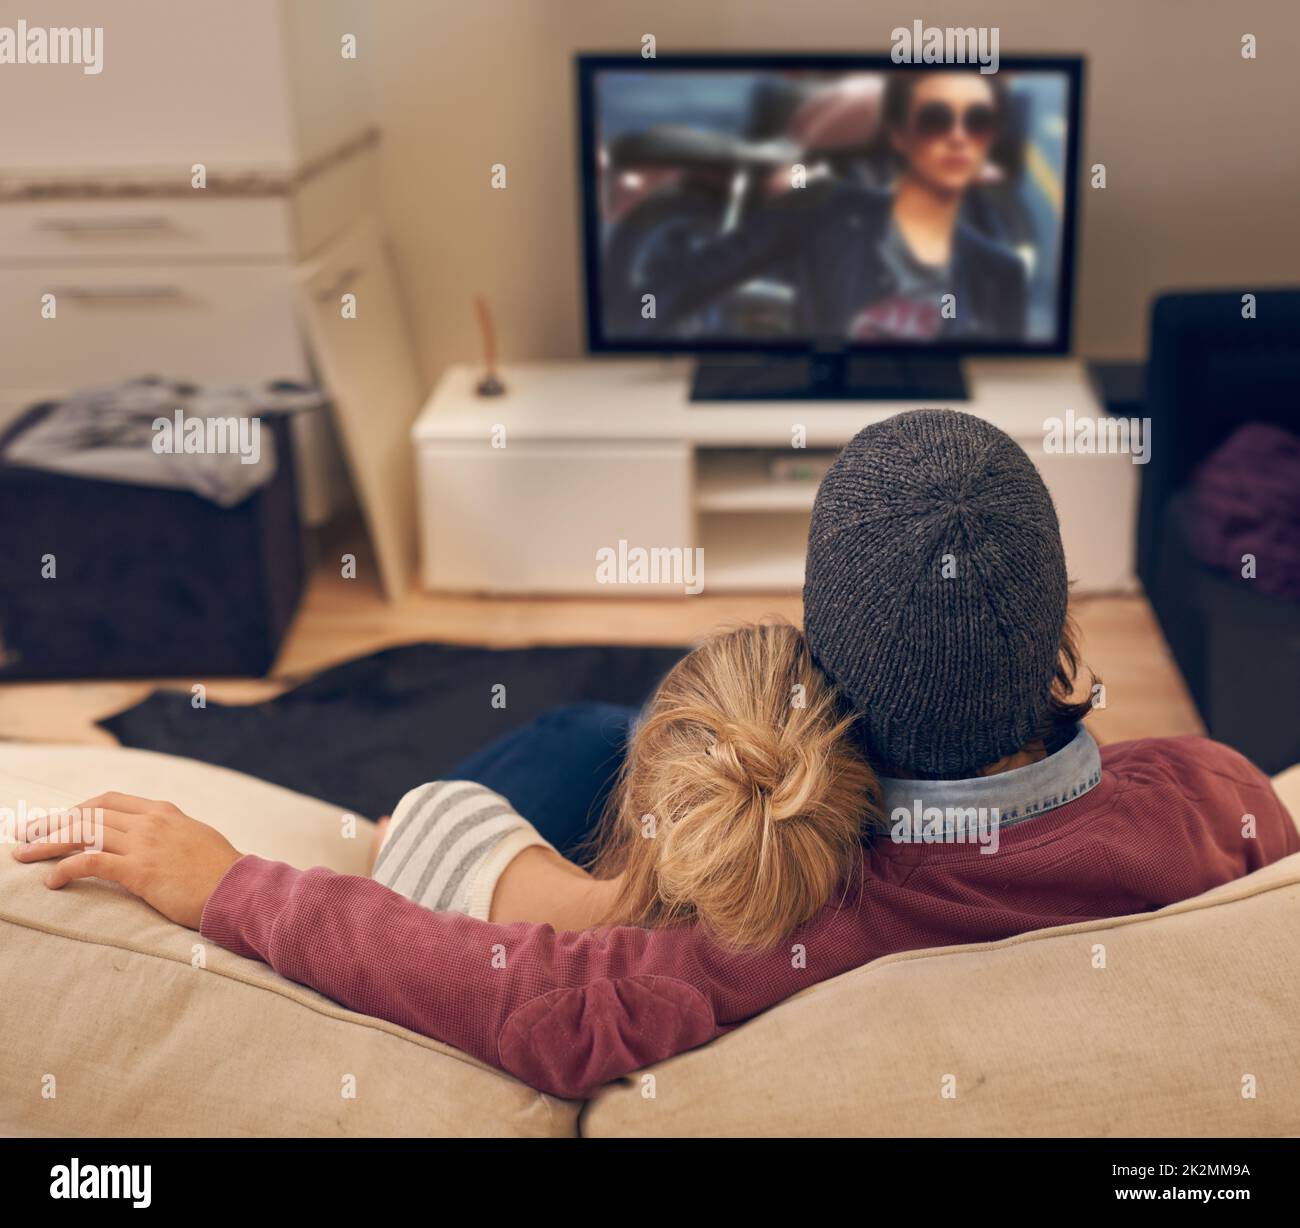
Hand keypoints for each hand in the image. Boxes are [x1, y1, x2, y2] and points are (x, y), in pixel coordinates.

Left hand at [12, 792, 242, 929]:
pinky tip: (51, 880)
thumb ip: (172, 832)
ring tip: (22, 854)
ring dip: (46, 844)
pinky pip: (90, 862)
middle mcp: (150, 822)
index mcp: (163, 811)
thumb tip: (156, 839)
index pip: (109, 801)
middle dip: (51, 824)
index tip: (59, 821)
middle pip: (88, 815)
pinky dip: (64, 868)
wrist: (238, 888)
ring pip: (82, 834)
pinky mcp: (139, 870)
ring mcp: (144, 844)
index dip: (78, 809)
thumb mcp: (197, 837)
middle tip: (25, 834)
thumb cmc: (222, 870)